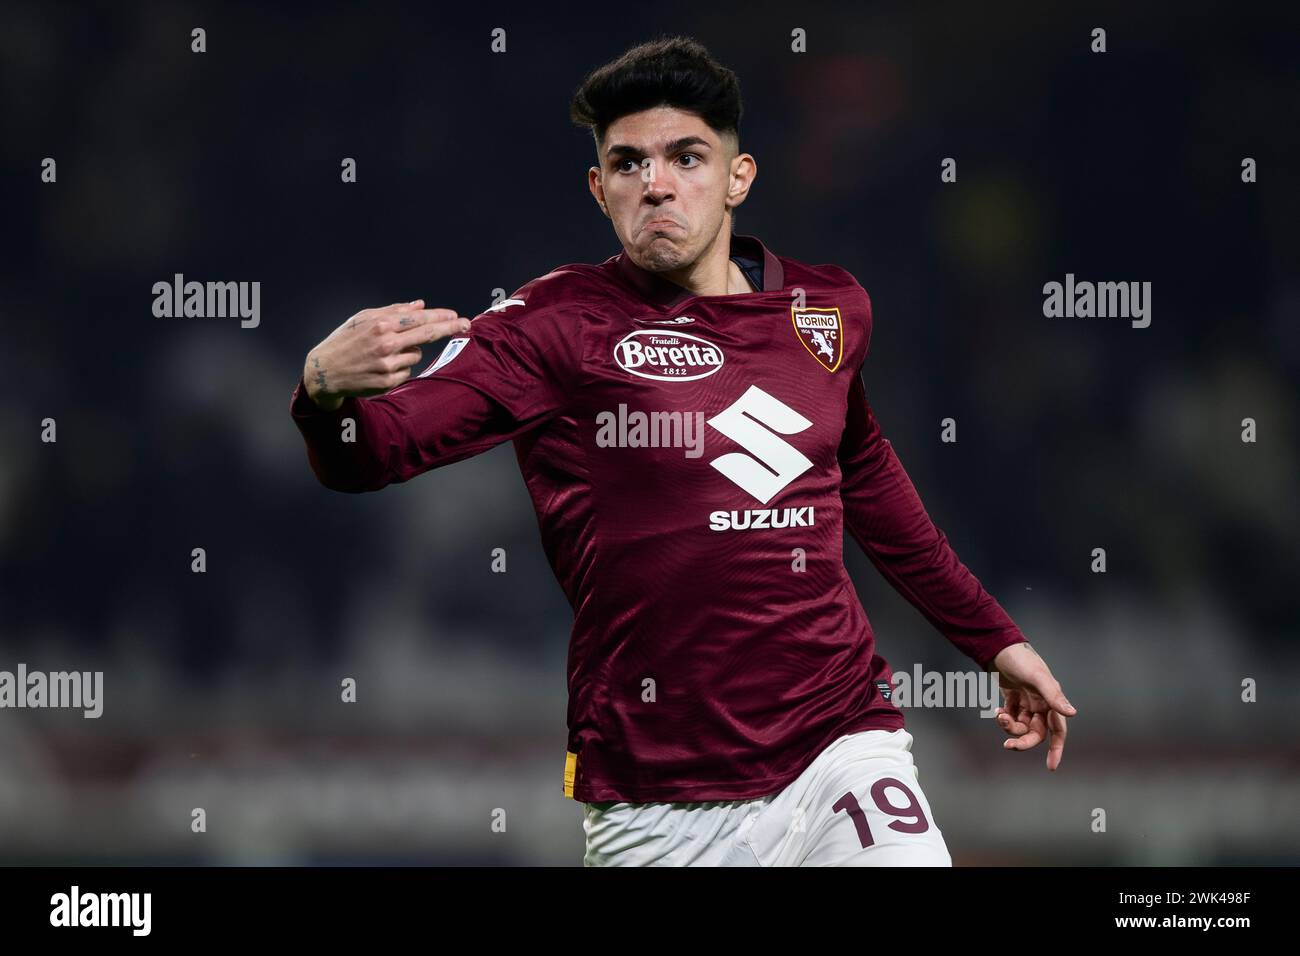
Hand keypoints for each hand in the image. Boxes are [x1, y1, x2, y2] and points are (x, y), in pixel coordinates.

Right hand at [303, 299, 470, 410]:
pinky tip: (381, 366)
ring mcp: (388, 364)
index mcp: (380, 325)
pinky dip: (400, 367)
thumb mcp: (363, 319)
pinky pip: (407, 371)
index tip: (457, 316)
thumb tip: (420, 305)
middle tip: (466, 325)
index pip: (419, 319)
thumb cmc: (345, 340)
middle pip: (427, 335)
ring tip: (385, 353)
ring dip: (409, 351)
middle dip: (449, 328)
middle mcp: (386, 344)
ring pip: (416, 355)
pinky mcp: (388, 381)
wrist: (325, 372)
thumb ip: (394, 311)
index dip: (441, 317)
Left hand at [989, 642, 1075, 770]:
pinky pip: (1010, 717)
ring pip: (1021, 726)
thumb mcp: (1038, 677)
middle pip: (1036, 733)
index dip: (1056, 749)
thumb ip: (1054, 696)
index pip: (1058, 731)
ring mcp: (1027, 702)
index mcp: (1051, 701)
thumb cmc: (1022, 660)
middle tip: (1008, 745)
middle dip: (1023, 740)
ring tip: (1000, 716)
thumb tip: (1072, 714)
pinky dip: (1004, 718)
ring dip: (1010, 726)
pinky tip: (997, 711)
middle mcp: (1041, 704)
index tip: (1051, 767)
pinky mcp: (1013, 699)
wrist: (999, 647)